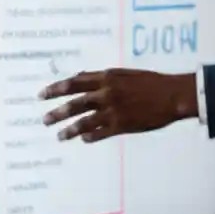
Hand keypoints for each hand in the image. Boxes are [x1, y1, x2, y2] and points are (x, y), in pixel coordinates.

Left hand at [39, 69, 198, 142]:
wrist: (172, 95)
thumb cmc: (150, 82)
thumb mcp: (124, 73)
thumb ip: (102, 76)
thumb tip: (80, 77)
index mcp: (107, 77)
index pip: (74, 83)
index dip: (56, 89)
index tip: (42, 95)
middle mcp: (107, 93)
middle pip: (74, 103)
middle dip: (57, 112)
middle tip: (44, 119)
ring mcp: (114, 110)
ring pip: (84, 121)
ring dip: (69, 129)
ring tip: (59, 136)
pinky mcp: (122, 125)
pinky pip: (100, 133)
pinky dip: (90, 137)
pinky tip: (84, 139)